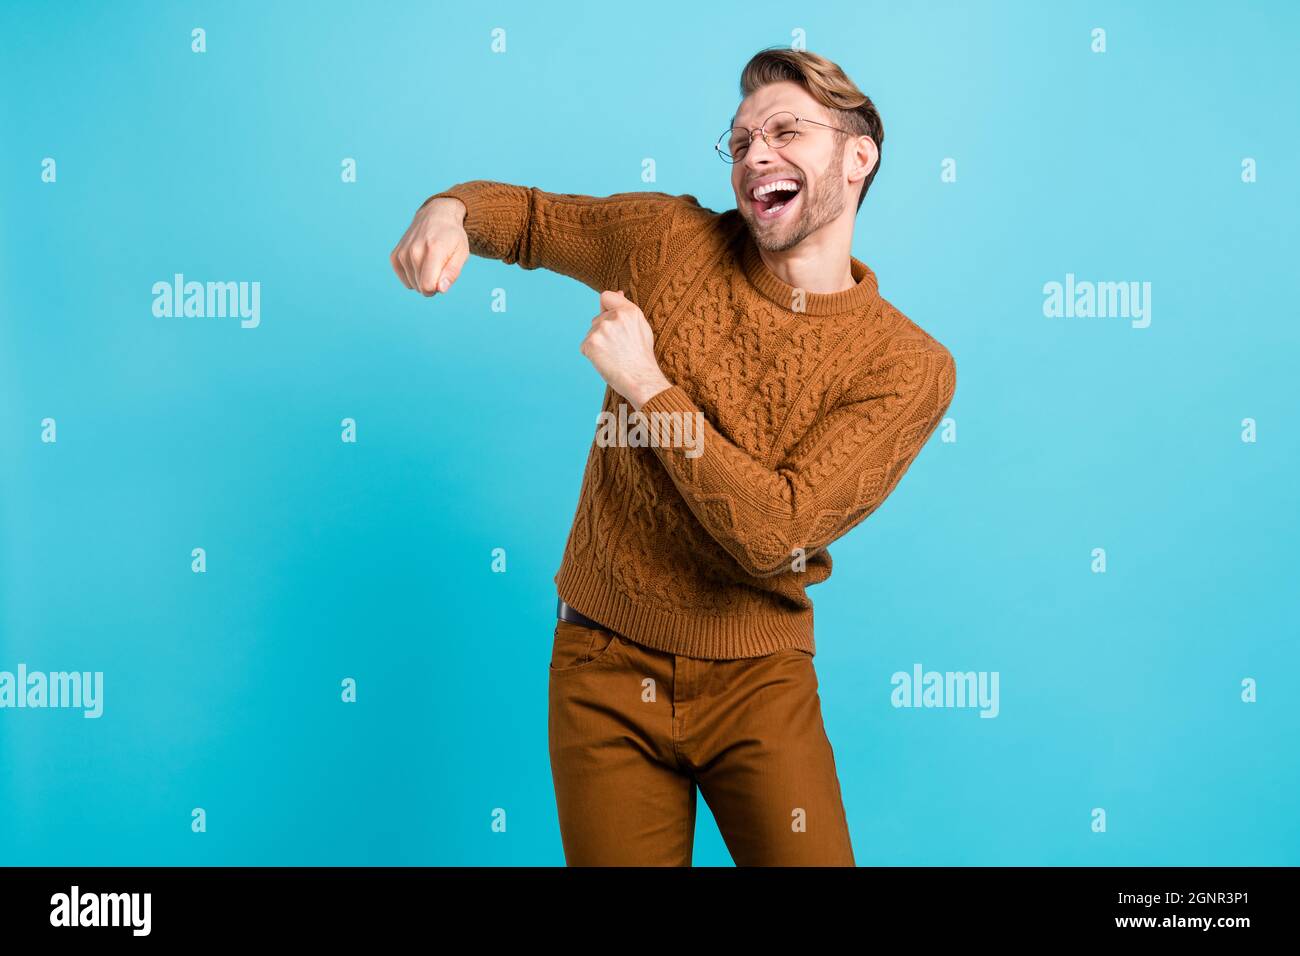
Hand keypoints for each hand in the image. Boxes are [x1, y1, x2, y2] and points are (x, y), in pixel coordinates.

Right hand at [389, 197, 469, 295]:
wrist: (436, 215)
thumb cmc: (452, 237)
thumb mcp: (461, 253)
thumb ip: (452, 273)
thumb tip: (440, 289)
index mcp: (433, 250)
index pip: (427, 286)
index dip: (437, 289)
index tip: (443, 278)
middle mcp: (414, 251)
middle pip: (420, 287)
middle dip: (432, 283)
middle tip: (439, 266)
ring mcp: (402, 253)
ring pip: (412, 284)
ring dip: (422, 279)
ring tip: (430, 262)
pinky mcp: (395, 255)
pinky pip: (404, 280)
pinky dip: (413, 276)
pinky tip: (420, 263)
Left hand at [579, 291, 672, 408]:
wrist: (641, 380)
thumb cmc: (642, 356)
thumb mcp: (641, 326)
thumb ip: (627, 308)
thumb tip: (617, 292)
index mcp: (628, 311)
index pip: (605, 296)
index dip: (606, 308)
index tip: (611, 320)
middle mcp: (614, 317)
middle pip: (597, 319)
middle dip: (604, 331)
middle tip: (619, 348)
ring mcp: (601, 330)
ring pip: (591, 333)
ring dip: (598, 344)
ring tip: (614, 356)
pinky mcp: (590, 344)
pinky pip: (585, 346)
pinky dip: (592, 355)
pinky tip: (606, 361)